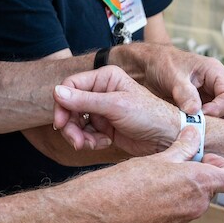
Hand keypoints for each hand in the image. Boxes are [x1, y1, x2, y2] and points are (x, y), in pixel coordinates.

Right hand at [53, 66, 181, 155]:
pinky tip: (103, 143)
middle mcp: (102, 91)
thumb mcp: (115, 106)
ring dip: (80, 136)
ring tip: (91, 144)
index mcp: (105, 78)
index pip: (71, 85)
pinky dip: (90, 141)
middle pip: (70, 106)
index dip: (62, 104)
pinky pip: (86, 133)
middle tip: (77, 142)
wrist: (167, 138)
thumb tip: (56, 91)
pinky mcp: (105, 126)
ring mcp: (103, 109)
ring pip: (76, 122)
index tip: (60, 123)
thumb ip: (85, 100)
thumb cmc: (149, 116)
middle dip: (71, 125)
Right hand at [62, 126, 223, 222]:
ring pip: (198, 197)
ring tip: (163, 171)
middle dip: (202, 172)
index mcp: (198, 183)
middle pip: (215, 186)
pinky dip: (175, 195)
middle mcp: (195, 204)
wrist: (101, 208)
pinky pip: (182, 207)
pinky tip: (154, 185)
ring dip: (187, 183)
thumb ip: (183, 147)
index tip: (208, 158)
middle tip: (181, 160)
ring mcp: (183, 217)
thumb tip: (194, 134)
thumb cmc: (126, 184)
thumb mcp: (159, 157)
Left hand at [114, 44, 223, 124]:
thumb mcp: (171, 75)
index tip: (201, 116)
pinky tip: (202, 136)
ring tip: (209, 134)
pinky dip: (219, 130)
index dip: (220, 110)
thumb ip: (184, 92)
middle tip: (217, 131)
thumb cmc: (162, 64)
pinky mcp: (209, 108)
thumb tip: (195, 113)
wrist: (149, 67)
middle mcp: (221, 85)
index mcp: (216, 72)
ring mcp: (217, 97)